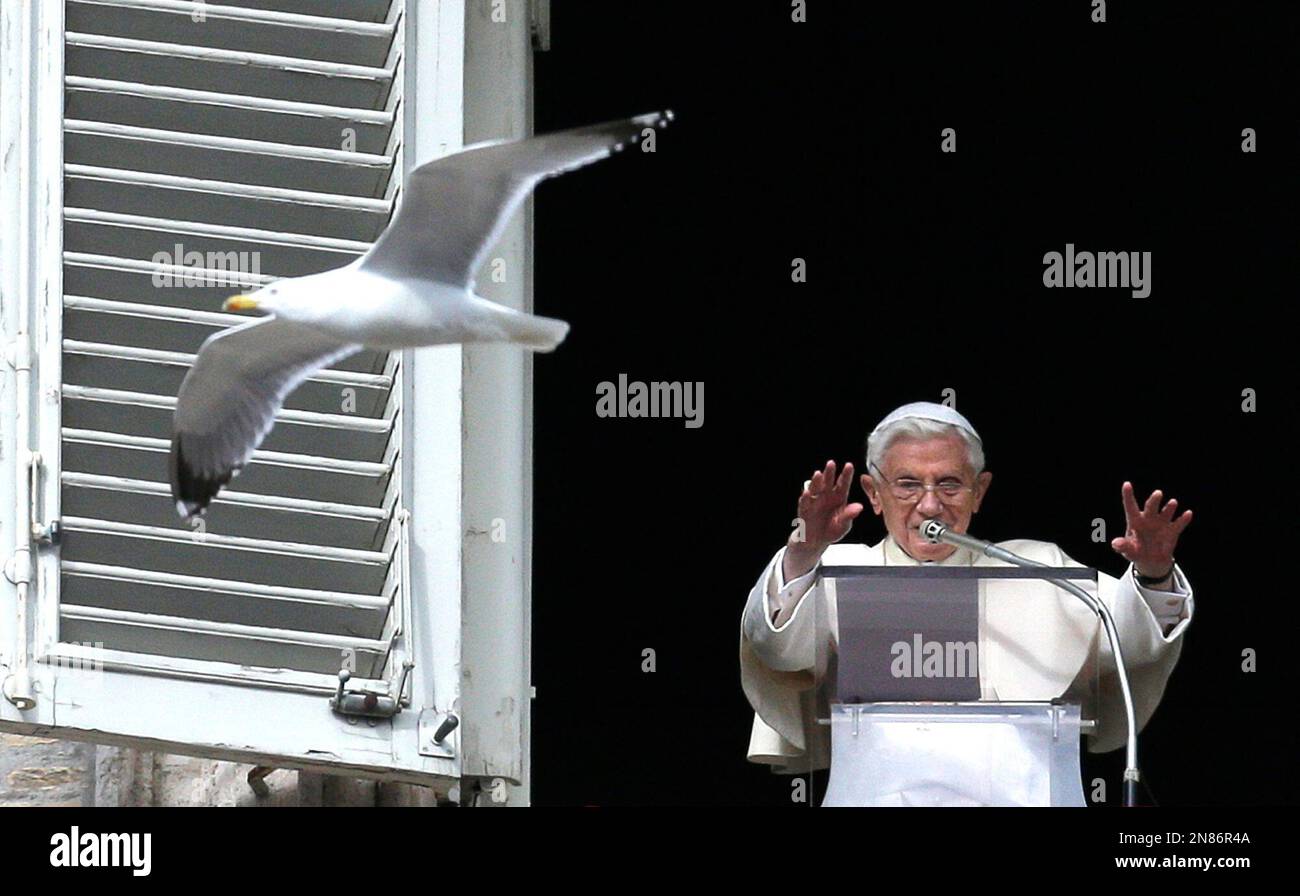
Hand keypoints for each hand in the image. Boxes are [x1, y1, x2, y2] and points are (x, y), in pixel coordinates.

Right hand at [785, 460, 863, 579]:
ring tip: (818, 474)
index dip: (846, 475)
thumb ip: (849, 515)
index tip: (849, 465)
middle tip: (831, 463)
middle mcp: (826, 496)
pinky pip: (805, 503)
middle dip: (829, 473)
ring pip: (815, 488)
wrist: (816, 541)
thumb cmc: (832, 530)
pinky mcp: (805, 510)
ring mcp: (815, 502)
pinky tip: (807, 493)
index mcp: (838, 498)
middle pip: (828, 482)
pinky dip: (806, 498)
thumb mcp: (844, 525)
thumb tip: (859, 507)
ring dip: (816, 481)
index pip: (843, 484)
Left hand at [1110, 481, 1191, 578]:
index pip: (1130, 506)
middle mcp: (1148, 519)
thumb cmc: (1135, 552)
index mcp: (1135, 521)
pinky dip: (1183, 519)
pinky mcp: (1172, 531)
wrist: (1151, 560)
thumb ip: (1122, 546)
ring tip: (1173, 502)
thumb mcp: (1128, 551)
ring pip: (1165, 512)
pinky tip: (1188, 513)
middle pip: (1150, 507)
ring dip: (1169, 508)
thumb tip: (1115, 543)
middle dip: (1154, 500)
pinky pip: (1178, 524)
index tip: (1126, 484)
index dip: (1128, 495)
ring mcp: (1161, 523)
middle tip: (1158, 493)